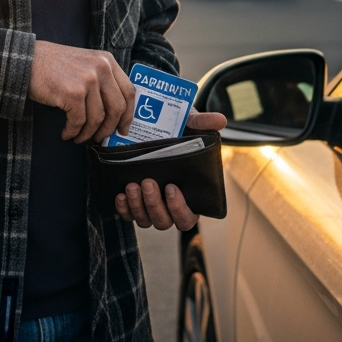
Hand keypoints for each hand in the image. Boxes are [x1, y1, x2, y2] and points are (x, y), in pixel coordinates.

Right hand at [28, 41, 134, 142]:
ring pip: (97, 118)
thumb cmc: (52, 65)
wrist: (26, 60)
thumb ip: (101, 80)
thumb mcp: (85, 63)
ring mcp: (88, 80)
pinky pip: (78, 122)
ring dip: (88, 133)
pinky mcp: (73, 93)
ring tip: (79, 137)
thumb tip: (113, 114)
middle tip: (100, 138)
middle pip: (117, 108)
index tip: (123, 129)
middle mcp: (101, 68)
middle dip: (109, 129)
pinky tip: (66, 133)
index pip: (128, 91)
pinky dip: (73, 131)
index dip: (128, 115)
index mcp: (107, 60)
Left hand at [114, 111, 227, 230]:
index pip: (187, 218)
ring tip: (132, 185)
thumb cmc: (175, 135)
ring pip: (144, 219)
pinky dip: (123, 208)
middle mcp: (167, 207)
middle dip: (154, 204)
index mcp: (188, 197)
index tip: (171, 187)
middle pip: (163, 221)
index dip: (179, 208)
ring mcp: (148, 207)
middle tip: (148, 182)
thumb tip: (220, 120)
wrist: (149, 130)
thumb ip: (203, 124)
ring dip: (138, 205)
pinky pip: (127, 214)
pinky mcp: (131, 204)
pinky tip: (121, 194)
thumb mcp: (188, 126)